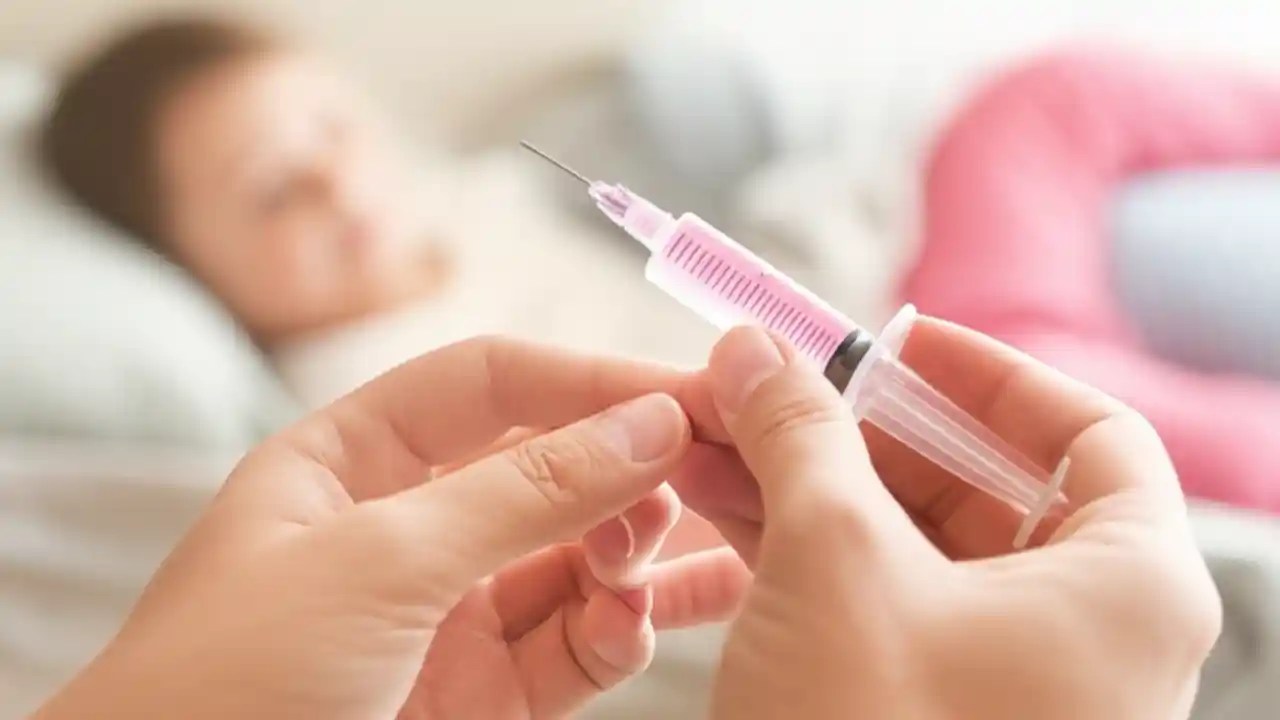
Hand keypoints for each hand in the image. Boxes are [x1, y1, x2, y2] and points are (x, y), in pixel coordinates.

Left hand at [35, 337, 744, 719]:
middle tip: (707, 480)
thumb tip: (649, 421)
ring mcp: (446, 616)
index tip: (686, 394)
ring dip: (637, 553)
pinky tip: (638, 626)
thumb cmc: (229, 684)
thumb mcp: (378, 563)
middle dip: (627, 470)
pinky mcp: (482, 698)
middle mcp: (405, 530)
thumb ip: (524, 492)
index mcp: (351, 463)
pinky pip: (574, 646)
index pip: (493, 385)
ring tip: (698, 551)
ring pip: (573, 560)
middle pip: (546, 469)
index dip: (589, 378)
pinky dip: (619, 633)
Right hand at [672, 322, 1221, 718]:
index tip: (893, 340)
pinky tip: (730, 512)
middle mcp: (1089, 636)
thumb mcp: (834, 561)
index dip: (986, 374)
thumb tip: (759, 348)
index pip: (1088, 431)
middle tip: (773, 389)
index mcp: (1126, 587)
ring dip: (821, 484)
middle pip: (984, 483)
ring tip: (723, 436)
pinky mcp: (942, 718)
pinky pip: (888, 606)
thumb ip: (803, 435)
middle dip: (863, 428)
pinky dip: (816, 552)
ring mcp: (1015, 685)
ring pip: (920, 546)